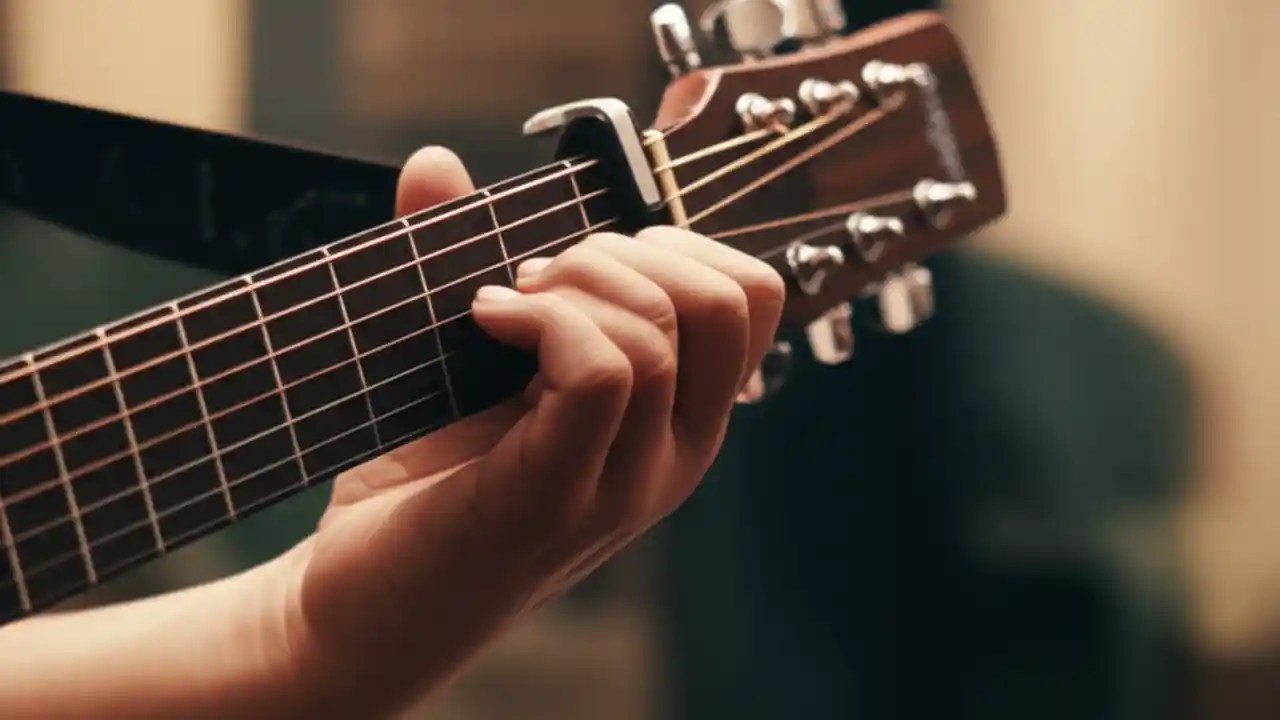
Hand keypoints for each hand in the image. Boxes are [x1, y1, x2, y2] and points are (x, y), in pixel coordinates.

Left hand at [272, 147, 785, 714]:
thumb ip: (464, 254)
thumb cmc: (424, 479)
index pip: (750, 297)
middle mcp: (673, 452)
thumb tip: (433, 163)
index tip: (582, 259)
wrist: (360, 601)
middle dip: (629, 252)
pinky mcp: (559, 498)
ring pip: (659, 332)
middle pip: (729, 299)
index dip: (674, 242)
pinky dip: (543, 321)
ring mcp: (624, 483)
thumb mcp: (465, 357)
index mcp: (675, 416)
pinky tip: (484, 323)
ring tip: (498, 308)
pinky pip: (605, 372)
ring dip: (570, 284)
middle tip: (540, 279)